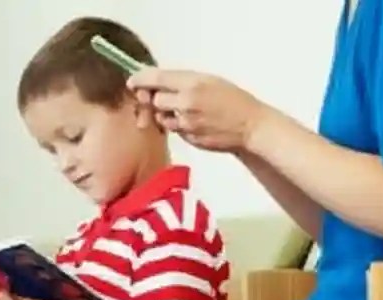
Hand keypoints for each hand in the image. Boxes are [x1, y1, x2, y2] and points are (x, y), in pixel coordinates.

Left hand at [127, 69, 270, 152]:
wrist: (250, 126)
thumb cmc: (233, 100)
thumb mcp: (210, 80)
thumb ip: (184, 81)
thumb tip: (158, 80)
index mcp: (193, 83)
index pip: (156, 78)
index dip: (140, 79)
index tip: (132, 81)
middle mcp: (187, 102)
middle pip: (153, 100)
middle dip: (152, 99)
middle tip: (155, 97)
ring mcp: (186, 122)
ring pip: (161, 117)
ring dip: (164, 114)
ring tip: (183, 110)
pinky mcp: (188, 138)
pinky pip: (173, 130)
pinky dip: (176, 125)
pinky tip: (192, 122)